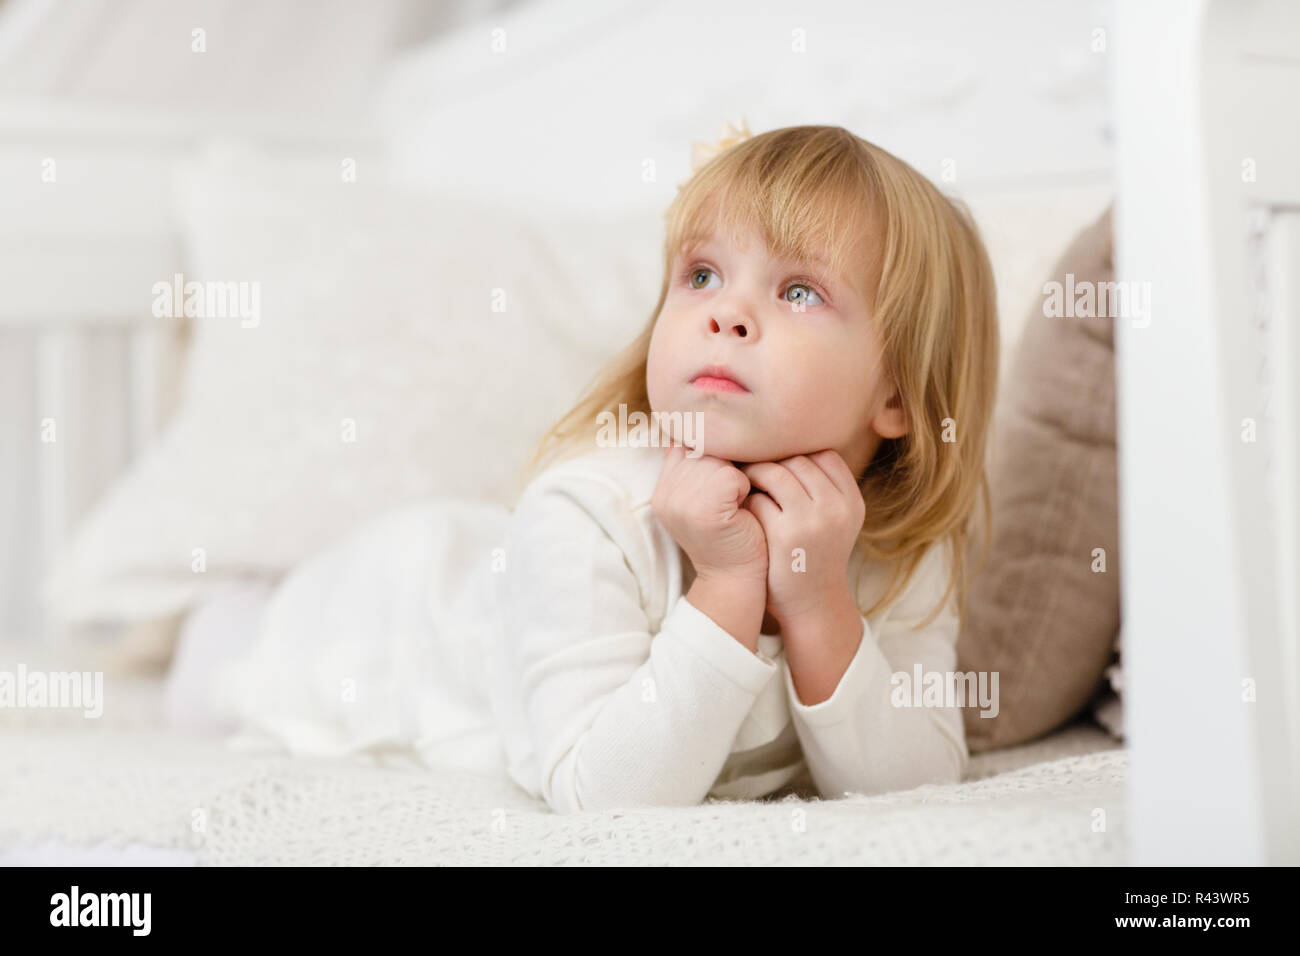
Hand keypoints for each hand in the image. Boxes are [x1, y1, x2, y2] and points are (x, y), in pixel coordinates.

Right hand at [652, 442, 768, 584]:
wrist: (736, 578)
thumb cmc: (730, 535)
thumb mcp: (704, 501)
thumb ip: (694, 470)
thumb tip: (689, 433)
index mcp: (661, 493)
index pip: (685, 448)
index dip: (710, 460)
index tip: (721, 488)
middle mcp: (664, 497)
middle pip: (702, 450)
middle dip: (725, 467)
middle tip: (732, 498)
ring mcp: (681, 503)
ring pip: (718, 460)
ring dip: (736, 478)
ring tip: (736, 503)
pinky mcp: (705, 509)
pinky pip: (731, 475)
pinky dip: (744, 488)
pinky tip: (742, 509)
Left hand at [739, 450, 864, 627]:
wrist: (811, 606)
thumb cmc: (814, 556)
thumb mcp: (834, 521)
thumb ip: (822, 488)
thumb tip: (788, 444)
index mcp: (852, 501)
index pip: (825, 455)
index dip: (798, 454)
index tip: (779, 462)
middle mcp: (837, 508)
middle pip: (798, 460)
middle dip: (772, 461)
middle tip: (752, 465)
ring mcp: (812, 521)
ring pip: (776, 473)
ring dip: (754, 474)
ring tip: (744, 482)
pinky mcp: (785, 535)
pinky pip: (758, 499)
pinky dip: (747, 500)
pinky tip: (743, 509)